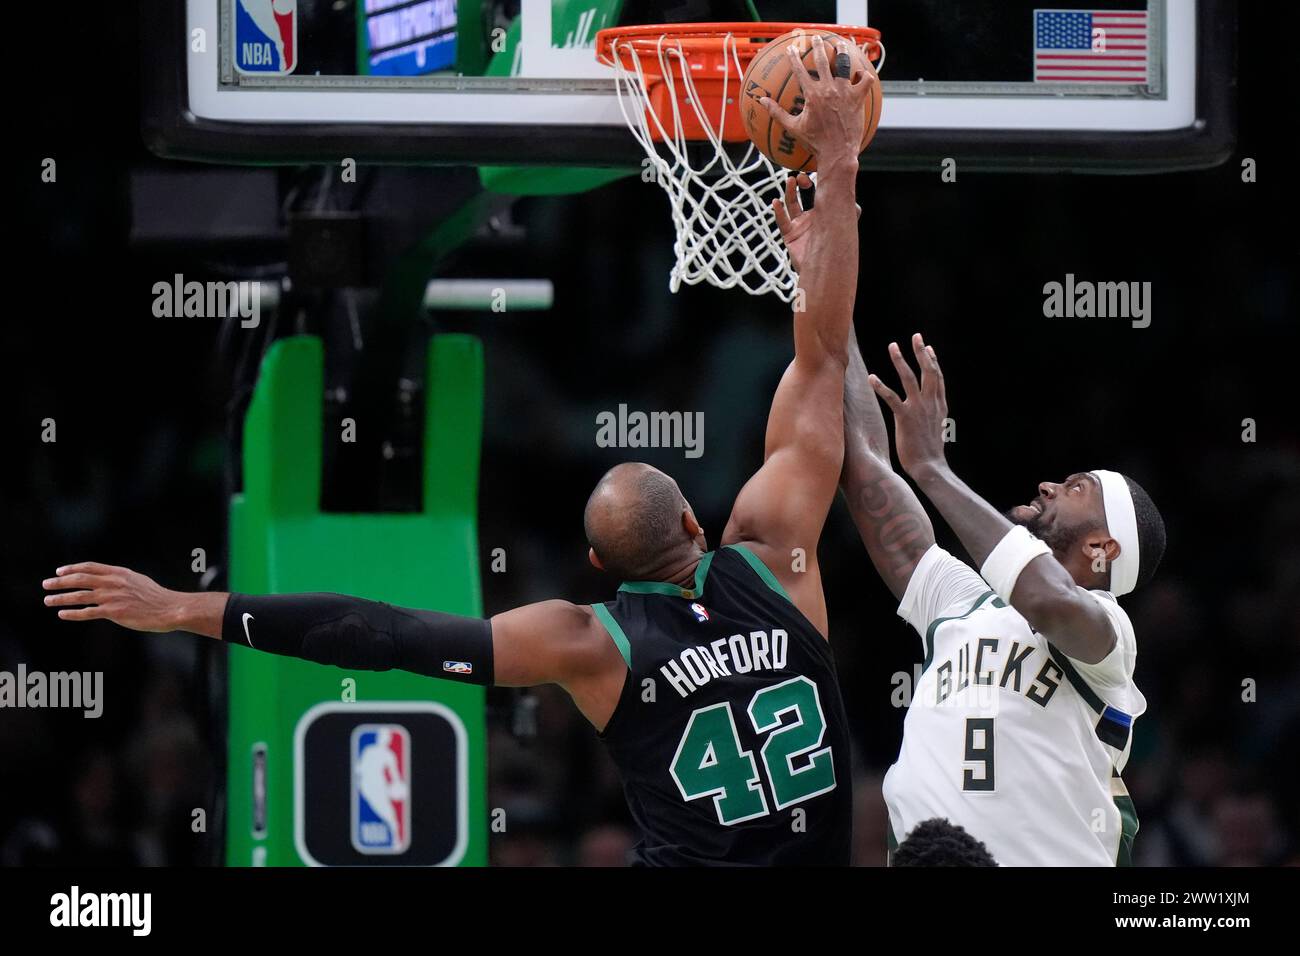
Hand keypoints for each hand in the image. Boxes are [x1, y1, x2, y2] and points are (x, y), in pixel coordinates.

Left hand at [43, 562, 179, 631]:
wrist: (169, 608)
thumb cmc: (156, 597)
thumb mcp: (138, 580)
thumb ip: (121, 580)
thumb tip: (108, 580)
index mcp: (119, 573)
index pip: (90, 567)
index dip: (72, 568)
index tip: (59, 571)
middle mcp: (113, 582)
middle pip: (80, 579)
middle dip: (60, 581)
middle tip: (46, 584)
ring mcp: (112, 597)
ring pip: (79, 595)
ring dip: (60, 597)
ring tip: (48, 600)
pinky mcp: (113, 612)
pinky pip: (87, 612)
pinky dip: (72, 613)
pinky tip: (62, 614)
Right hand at [759, 35, 876, 166]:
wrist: (838, 152)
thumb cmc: (815, 142)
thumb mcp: (793, 127)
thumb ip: (777, 112)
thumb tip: (762, 101)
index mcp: (812, 95)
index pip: (799, 70)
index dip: (793, 57)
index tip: (790, 49)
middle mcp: (828, 89)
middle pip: (822, 60)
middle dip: (817, 46)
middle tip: (816, 38)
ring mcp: (845, 92)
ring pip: (845, 64)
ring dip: (842, 52)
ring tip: (840, 45)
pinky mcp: (858, 98)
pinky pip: (865, 80)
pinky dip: (863, 75)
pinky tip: (859, 73)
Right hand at [773, 173, 862, 272]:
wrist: (825, 270)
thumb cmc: (835, 248)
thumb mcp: (844, 226)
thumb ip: (851, 213)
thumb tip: (857, 204)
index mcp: (821, 213)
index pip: (815, 193)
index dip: (813, 182)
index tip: (812, 174)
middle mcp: (808, 218)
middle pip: (800, 196)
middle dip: (799, 184)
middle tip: (799, 177)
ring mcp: (798, 226)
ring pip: (790, 205)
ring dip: (789, 192)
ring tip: (790, 181)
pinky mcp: (790, 236)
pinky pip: (782, 222)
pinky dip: (778, 212)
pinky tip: (776, 202)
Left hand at [869, 333, 948, 476]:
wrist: (930, 467)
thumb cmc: (930, 451)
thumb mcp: (936, 428)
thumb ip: (933, 415)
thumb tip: (931, 411)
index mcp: (939, 405)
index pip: (938, 377)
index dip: (933, 361)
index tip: (928, 348)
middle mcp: (931, 403)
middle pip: (928, 371)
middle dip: (921, 352)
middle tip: (916, 336)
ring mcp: (919, 409)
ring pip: (910, 378)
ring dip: (900, 361)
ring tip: (893, 346)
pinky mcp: (905, 418)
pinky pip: (891, 398)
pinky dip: (881, 386)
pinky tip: (871, 377)